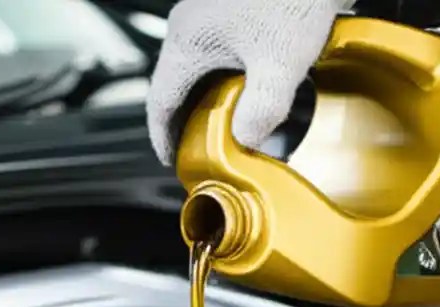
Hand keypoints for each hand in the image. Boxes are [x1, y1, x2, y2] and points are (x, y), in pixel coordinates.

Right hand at [147, 0, 355, 165]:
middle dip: (185, 123)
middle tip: (198, 151)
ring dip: (205, 102)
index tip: (172, 159)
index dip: (163, 138)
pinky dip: (221, 81)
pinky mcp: (231, 12)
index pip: (160, 102)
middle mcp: (190, 25)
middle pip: (175, 88)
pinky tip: (245, 93)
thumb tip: (246, 140)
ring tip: (222, 128)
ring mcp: (208, 16)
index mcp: (188, 41)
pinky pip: (215, 55)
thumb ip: (262, 112)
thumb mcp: (280, 65)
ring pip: (195, 71)